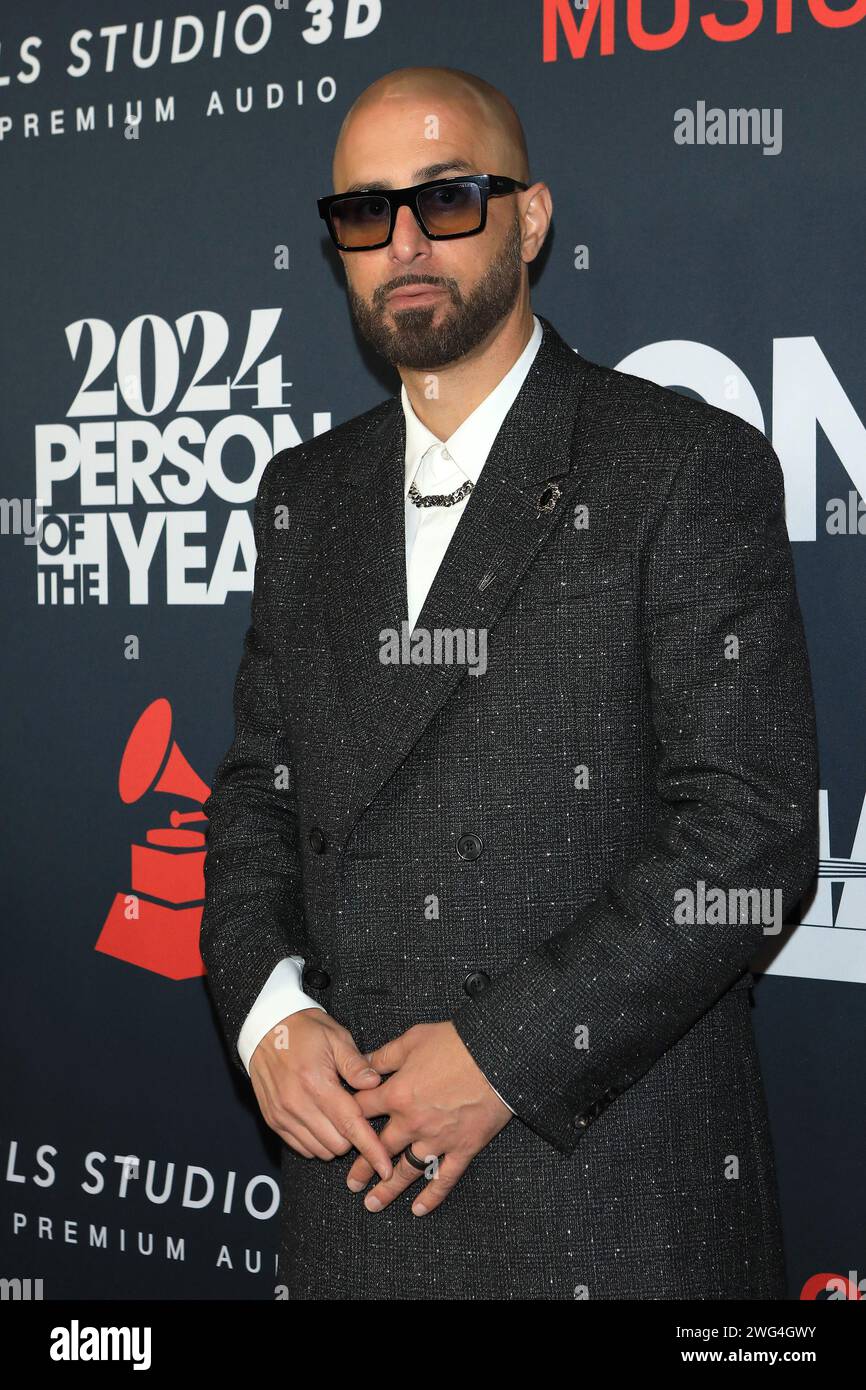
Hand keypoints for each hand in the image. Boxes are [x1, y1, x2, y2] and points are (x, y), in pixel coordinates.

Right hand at [249, 1009, 393, 1181]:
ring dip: (335, 1141)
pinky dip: (316, 1142)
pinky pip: (300, 1147)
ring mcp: (282, 1115)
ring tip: (337, 1116)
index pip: (350, 1125)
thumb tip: (376, 1084)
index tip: (385, 1167)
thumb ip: (356, 1065)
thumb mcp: (336, 1037)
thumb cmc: (305, 1030)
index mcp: (317, 1083)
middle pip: (337, 1145)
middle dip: (353, 1138)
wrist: (265, 1027)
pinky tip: (321, 1121)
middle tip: (356, 1115)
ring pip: (319, 1151)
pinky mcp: (273, 1120)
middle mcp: (297, 1104)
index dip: (371, 1149)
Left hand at [345, 1021, 513, 1215]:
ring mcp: (437, 1139)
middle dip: (361, 1167)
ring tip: (371, 1203)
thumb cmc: (455, 1042)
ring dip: (387, 1189)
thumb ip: (385, 1056)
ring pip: (406, 1171)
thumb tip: (363, 1063)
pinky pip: (444, 1178)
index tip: (340, 1130)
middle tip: (351, 1184)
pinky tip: (419, 1209)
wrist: (497, 1057)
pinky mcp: (462, 1148)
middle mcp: (412, 1122)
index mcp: (397, 1094)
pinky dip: (432, 1196)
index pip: (362, 1111)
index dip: (347, 1119)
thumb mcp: (414, 1039)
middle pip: (378, 1149)